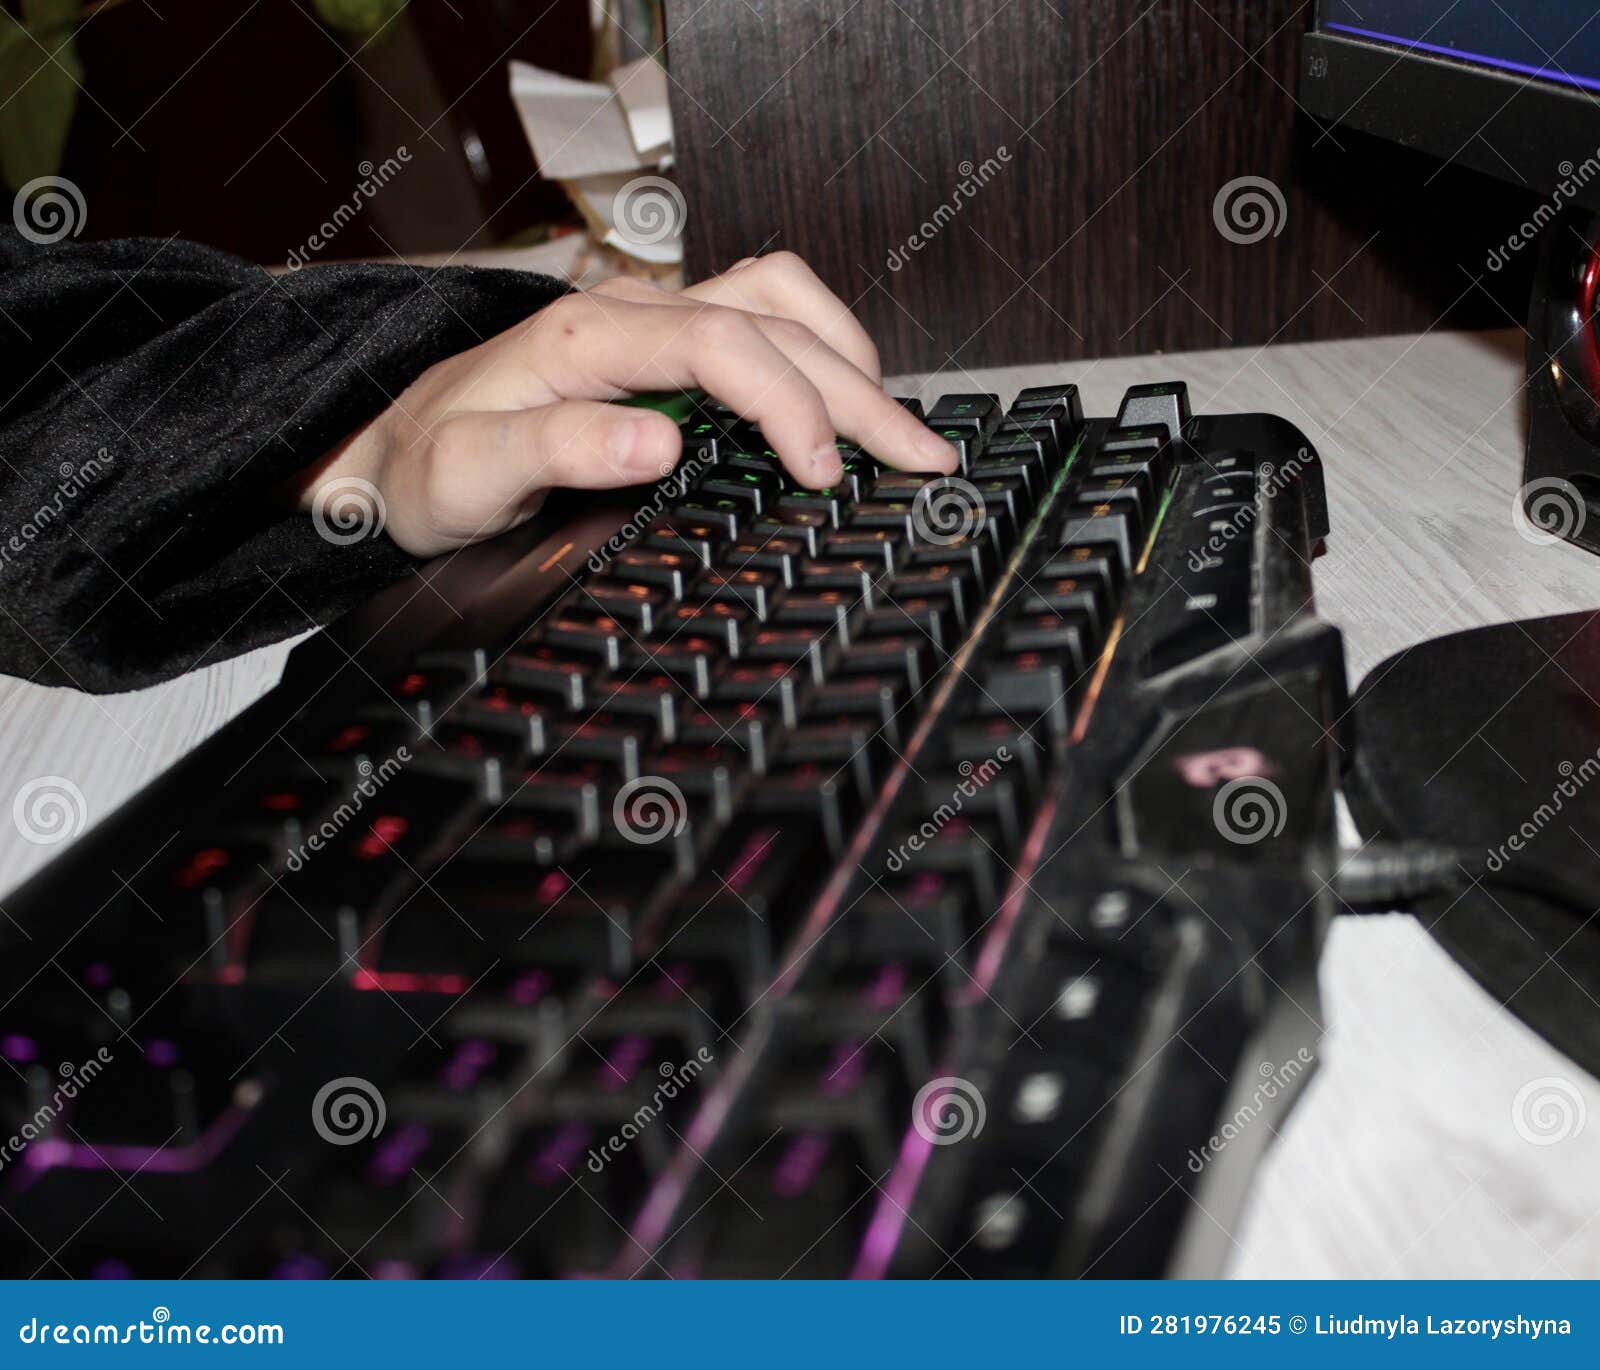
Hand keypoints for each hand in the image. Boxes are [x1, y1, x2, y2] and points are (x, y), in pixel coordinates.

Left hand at [295, 252, 959, 556]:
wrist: (397, 451)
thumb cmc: (431, 467)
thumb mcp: (471, 474)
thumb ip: (559, 450)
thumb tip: (660, 439)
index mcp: (590, 337)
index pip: (724, 344)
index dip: (790, 404)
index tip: (826, 472)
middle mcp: (631, 313)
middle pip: (775, 318)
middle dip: (859, 388)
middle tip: (921, 454)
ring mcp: (653, 320)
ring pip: (780, 298)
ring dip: (848, 354)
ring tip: (894, 423)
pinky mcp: (664, 340)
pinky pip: (763, 314)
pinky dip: (818, 347)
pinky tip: (837, 394)